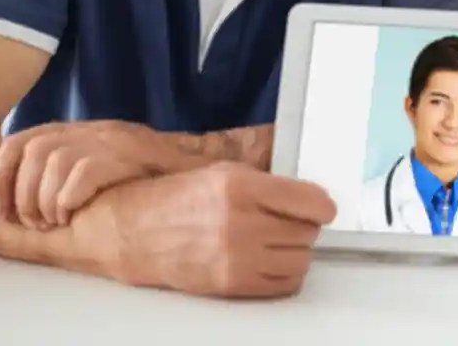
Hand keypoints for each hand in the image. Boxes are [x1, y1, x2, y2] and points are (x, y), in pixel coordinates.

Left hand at [0, 120, 163, 229]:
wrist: (199, 168)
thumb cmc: (149, 178)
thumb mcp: (103, 167)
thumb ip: (69, 172)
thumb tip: (21, 202)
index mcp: (79, 132)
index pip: (19, 143)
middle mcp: (92, 130)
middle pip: (33, 151)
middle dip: (23, 194)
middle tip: (35, 223)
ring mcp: (111, 139)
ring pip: (54, 160)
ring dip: (46, 199)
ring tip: (56, 222)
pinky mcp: (130, 153)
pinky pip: (84, 170)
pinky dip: (70, 196)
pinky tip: (75, 213)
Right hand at [82, 160, 336, 298]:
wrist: (135, 231)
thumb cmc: (179, 199)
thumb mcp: (225, 173)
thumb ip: (269, 186)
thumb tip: (312, 200)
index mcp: (240, 187)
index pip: (310, 201)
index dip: (322, 206)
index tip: (322, 208)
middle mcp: (240, 223)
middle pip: (307, 232)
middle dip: (303, 226)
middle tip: (288, 221)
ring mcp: (236, 257)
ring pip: (301, 259)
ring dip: (295, 251)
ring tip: (275, 240)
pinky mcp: (232, 284)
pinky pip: (285, 284)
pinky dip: (285, 273)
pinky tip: (268, 260)